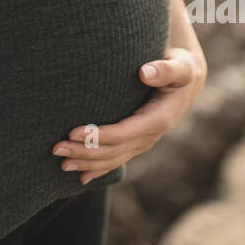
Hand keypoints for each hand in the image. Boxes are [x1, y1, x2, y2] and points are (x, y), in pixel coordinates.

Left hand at [52, 47, 206, 181]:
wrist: (187, 84)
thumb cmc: (180, 70)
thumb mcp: (180, 68)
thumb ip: (165, 69)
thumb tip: (145, 72)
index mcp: (158, 119)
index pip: (123, 133)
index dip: (97, 135)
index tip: (73, 132)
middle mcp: (149, 136)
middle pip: (113, 150)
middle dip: (85, 151)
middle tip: (57, 148)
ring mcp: (142, 142)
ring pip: (112, 159)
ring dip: (86, 162)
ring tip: (61, 163)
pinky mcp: (136, 143)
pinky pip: (116, 159)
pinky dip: (98, 169)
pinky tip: (81, 176)